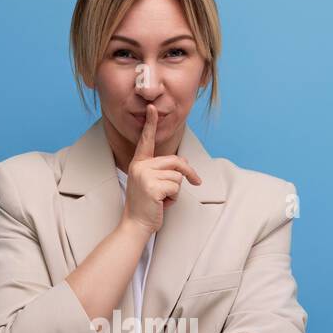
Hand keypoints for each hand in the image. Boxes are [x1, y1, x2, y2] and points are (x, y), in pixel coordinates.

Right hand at [121, 103, 201, 235]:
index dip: (150, 124)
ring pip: (178, 176)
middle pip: (176, 161)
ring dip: (176, 190)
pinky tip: (162, 204)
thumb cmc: (147, 205)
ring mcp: (145, 176)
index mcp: (139, 163)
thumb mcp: (154, 183)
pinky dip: (174, 198)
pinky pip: (176, 187)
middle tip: (197, 182)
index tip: (152, 108)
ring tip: (163, 199)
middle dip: (189, 173)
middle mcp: (140, 166)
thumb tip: (186, 164)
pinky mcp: (152, 187)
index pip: (146, 141)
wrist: (136, 225)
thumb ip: (164, 171)